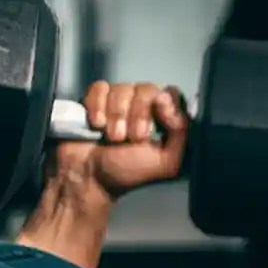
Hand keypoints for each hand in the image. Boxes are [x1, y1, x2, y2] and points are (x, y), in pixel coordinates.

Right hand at [51, 82, 189, 199]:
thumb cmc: (125, 173)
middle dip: (138, 115)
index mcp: (161, 119)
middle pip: (147, 89)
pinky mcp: (93, 100)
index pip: (170, 93)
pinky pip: (100, 88)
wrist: (87, 179)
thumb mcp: (165, 162)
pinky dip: (98, 105)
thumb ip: (181, 133)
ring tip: (111, 138)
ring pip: (122, 88)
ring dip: (116, 115)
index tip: (153, 128)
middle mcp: (140, 106)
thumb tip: (168, 98)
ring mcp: (116, 102)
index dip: (163, 106)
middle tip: (129, 138)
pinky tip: (96, 125)